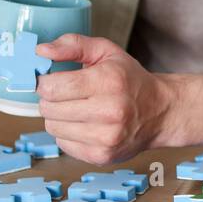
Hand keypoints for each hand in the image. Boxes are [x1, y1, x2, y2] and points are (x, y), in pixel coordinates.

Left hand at [35, 34, 169, 164]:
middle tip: (68, 94)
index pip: (52, 87)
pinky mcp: (101, 156)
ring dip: (59, 118)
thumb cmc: (131, 80)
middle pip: (48, 109)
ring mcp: (106, 137)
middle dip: (52, 99)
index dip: (46, 82)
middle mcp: (109, 111)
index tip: (53, 80)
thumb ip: (73, 45)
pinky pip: (63, 144)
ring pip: (52, 128)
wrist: (161, 111)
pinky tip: (86, 125)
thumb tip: (41, 51)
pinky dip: (69, 134)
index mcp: (108, 81)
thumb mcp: (107, 52)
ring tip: (79, 110)